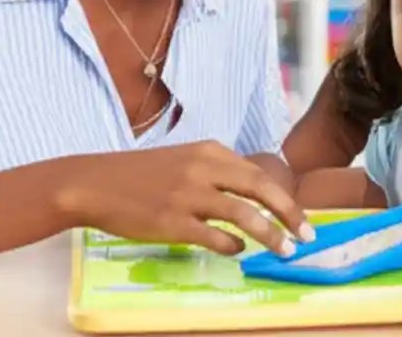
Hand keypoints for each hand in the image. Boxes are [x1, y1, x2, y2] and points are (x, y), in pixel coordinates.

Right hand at [56, 141, 313, 256]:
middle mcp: (203, 169)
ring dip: (270, 234)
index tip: (301, 216)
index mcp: (210, 151)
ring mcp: (188, 195)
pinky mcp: (171, 221)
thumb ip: (218, 171)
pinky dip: (232, 245)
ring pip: (244, 214)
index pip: (260, 174)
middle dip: (290, 213)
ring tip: (285, 250)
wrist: (93, 183)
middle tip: (308, 235)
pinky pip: (214, 236)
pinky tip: (238, 251)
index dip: (285, 197)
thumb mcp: (185, 159)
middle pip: (261, 189)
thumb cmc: (141, 175)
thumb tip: (253, 194)